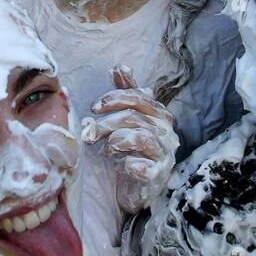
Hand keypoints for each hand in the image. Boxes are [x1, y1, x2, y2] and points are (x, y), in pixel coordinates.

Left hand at [85, 67, 178, 213]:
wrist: (139, 188)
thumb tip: (119, 67)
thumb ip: (127, 92)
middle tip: (88, 133)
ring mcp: (165, 154)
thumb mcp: (130, 119)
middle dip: (105, 124)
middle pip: (133, 117)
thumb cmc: (134, 150)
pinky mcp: (158, 176)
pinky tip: (120, 165)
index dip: (114, 98)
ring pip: (138, 138)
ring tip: (104, 150)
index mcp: (160, 114)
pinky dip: (127, 164)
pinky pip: (142, 166)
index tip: (94, 107)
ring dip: (114, 142)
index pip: (138, 97)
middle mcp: (167, 132)